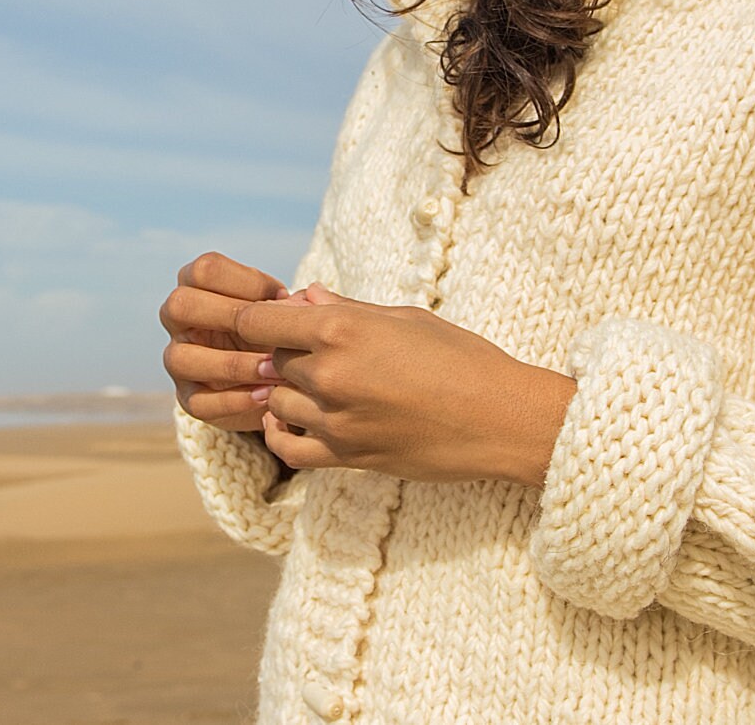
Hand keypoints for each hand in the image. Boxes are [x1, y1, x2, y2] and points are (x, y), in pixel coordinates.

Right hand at [159, 252, 292, 431]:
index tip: (281, 296)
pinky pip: (198, 401)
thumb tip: (300, 301)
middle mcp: (180, 321)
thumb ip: (291, 304)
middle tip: (268, 332)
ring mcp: (179, 361)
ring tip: (273, 370)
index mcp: (199, 288)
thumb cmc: (278, 333)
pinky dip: (235, 400)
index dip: (245, 280)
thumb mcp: (284, 314)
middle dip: (227, 316)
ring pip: (181, 358)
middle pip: (179, 305)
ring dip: (232, 364)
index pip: (204, 270)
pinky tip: (267, 394)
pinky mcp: (189, 398)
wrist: (278, 380)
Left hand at [235, 284, 576, 485]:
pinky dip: (282, 434)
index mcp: (342, 330)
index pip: (260, 321)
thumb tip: (304, 297)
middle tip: (311, 347)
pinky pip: (289, 449)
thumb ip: (346, 309)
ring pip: (276, 402)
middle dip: (283, 351)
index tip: (266, 319)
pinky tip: (296, 421)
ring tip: (317, 381)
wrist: (499, 418)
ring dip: (286, 391)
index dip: (255, 317)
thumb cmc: (460, 358)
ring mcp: (335, 421)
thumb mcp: (404, 318)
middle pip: (270, 359)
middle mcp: (330, 375)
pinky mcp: (346, 457)